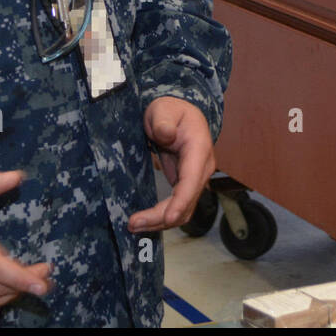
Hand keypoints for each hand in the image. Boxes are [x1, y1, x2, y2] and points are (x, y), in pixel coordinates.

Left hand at [129, 97, 213, 232]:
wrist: (180, 115)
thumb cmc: (171, 111)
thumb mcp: (163, 110)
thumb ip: (164, 121)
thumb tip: (166, 134)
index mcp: (199, 149)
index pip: (192, 181)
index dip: (181, 202)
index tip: (168, 219)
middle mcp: (202, 169)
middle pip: (186, 202)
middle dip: (162, 217)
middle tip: (133, 224)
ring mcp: (196, 179)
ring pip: (183, 210)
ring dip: (161, 222)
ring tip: (134, 225)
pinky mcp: (186, 186)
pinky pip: (178, 207)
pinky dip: (162, 217)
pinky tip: (145, 221)